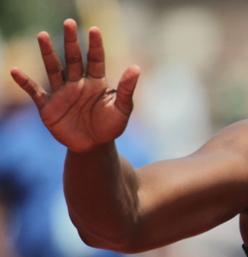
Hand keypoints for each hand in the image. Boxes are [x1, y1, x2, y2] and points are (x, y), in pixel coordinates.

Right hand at [9, 20, 139, 152]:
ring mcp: (62, 93)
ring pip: (54, 69)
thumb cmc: (110, 127)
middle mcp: (78, 83)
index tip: (94, 30)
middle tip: (68, 23)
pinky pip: (34, 91)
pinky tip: (15, 71)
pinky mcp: (48, 105)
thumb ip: (127, 90)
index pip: (95, 60)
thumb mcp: (122, 110)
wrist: (93, 146)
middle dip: (71, 41)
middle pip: (73, 59)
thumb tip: (136, 68)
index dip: (95, 45)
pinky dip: (25, 82)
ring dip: (48, 53)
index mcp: (97, 82)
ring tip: (43, 35)